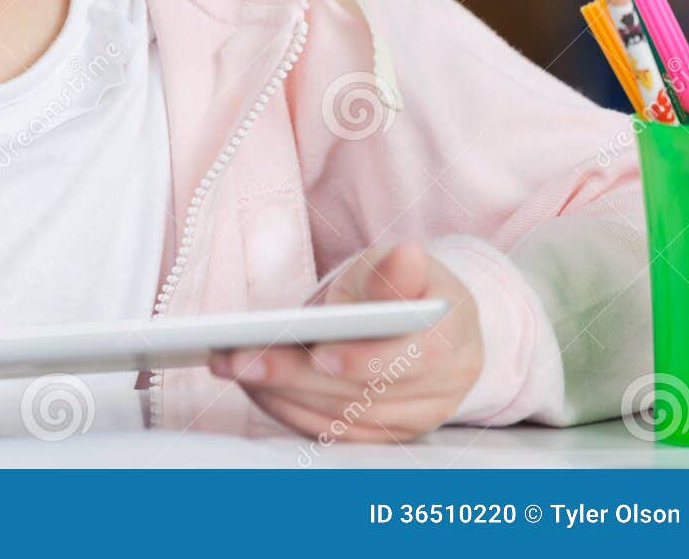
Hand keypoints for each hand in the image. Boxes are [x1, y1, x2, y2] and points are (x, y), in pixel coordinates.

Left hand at [206, 241, 483, 442]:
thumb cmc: (398, 284)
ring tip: (234, 368)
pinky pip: (340, 434)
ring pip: (349, 416)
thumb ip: (392, 270)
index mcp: (455, 333)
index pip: (418, 356)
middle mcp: (446, 383)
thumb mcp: (393, 264)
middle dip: (296, 375)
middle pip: (367, 392)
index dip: (367, 359)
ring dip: (285, 395)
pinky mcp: (391, 433)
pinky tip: (256, 390)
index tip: (320, 355)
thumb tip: (405, 256)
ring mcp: (421, 414)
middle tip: (238, 360)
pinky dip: (295, 413)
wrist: (415, 317)